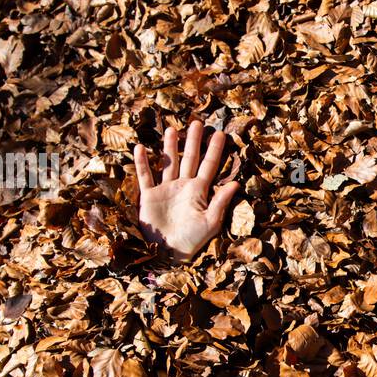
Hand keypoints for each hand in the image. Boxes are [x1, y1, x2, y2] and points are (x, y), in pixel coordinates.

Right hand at [132, 118, 241, 261]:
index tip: (220, 134)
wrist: (169, 254)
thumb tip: (236, 183)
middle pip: (189, 159)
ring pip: (168, 163)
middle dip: (193, 142)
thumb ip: (221, 202)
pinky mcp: (149, 196)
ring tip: (172, 129)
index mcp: (199, 192)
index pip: (209, 167)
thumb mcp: (211, 222)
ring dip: (170, 147)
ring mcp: (165, 189)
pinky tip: (141, 148)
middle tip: (197, 123)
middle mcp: (183, 186)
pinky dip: (142, 163)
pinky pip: (145, 176)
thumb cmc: (193, 240)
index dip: (214, 151)